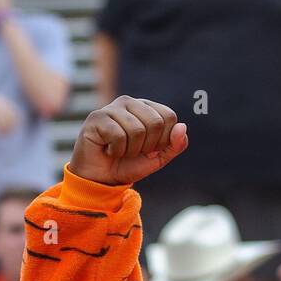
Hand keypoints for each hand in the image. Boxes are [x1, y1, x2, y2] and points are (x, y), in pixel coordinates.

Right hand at [69, 97, 188, 186]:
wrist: (101, 178)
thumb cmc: (128, 164)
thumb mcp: (157, 158)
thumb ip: (174, 145)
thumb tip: (182, 127)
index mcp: (146, 108)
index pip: (169, 117)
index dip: (163, 140)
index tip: (149, 149)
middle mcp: (130, 103)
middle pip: (156, 122)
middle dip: (147, 146)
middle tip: (133, 152)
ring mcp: (112, 107)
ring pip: (137, 130)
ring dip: (131, 151)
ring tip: (120, 151)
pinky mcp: (97, 117)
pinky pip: (118, 135)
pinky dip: (116, 150)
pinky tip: (108, 150)